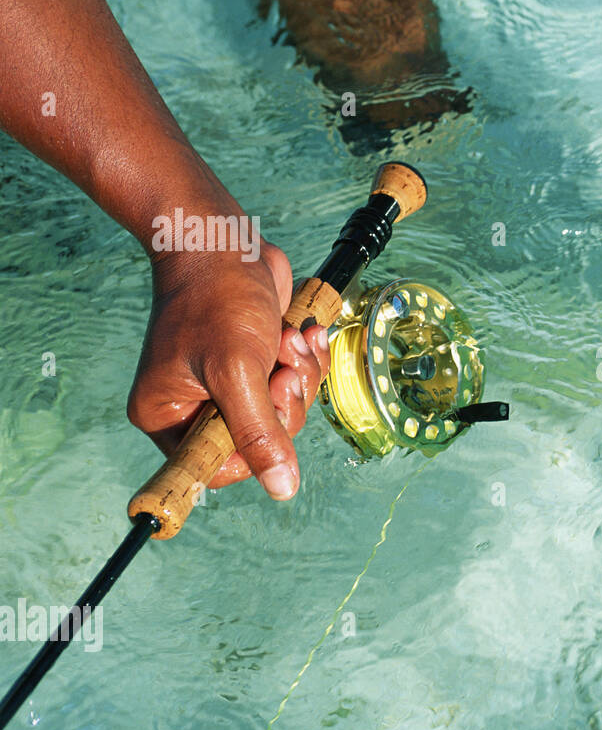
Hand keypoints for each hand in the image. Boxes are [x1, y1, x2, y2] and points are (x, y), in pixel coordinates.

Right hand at [127, 238, 330, 498]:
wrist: (225, 240)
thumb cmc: (216, 297)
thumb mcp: (237, 372)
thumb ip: (259, 433)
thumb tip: (281, 489)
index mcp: (167, 417)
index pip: (220, 467)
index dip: (257, 448)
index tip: (270, 405)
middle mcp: (194, 407)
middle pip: (261, 441)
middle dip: (285, 400)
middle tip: (283, 368)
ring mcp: (227, 385)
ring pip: (286, 411)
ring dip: (300, 374)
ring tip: (291, 340)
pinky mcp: (256, 364)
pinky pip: (295, 382)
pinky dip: (306, 358)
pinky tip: (304, 331)